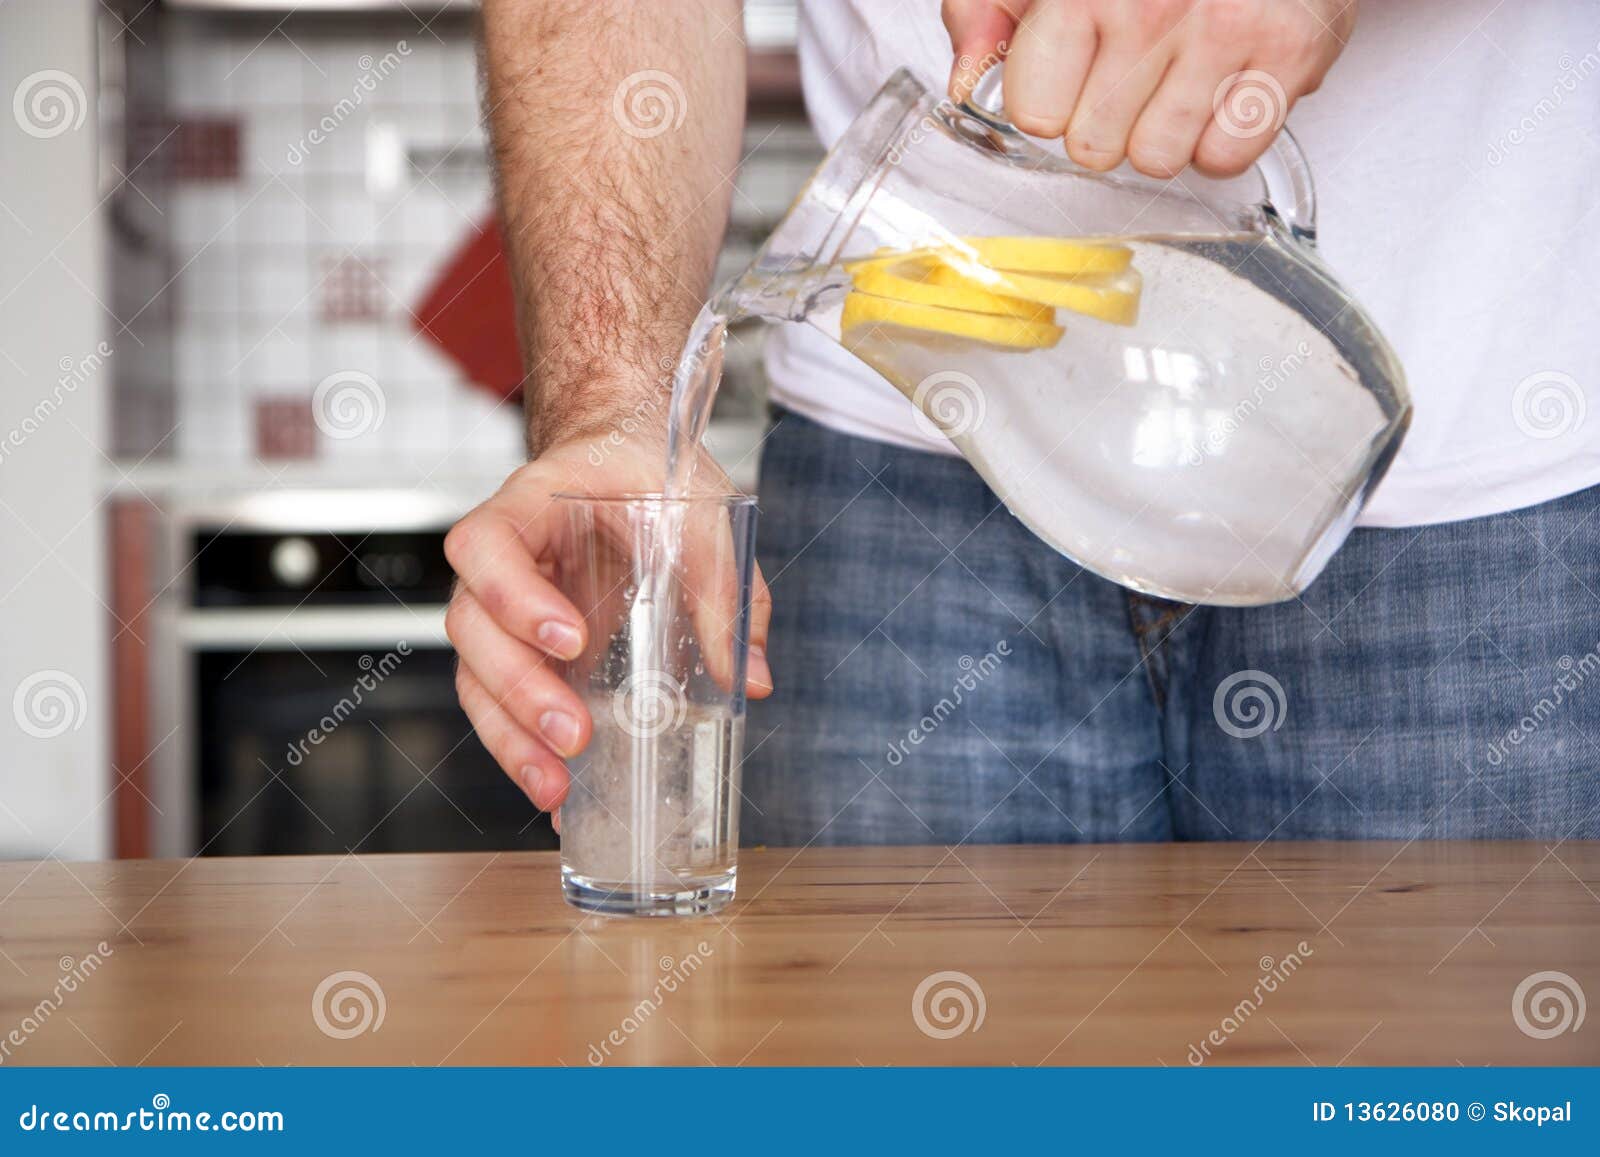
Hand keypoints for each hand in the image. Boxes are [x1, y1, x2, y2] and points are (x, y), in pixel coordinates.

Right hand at [444, 435, 772, 827]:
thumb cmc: (649, 470)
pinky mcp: (523, 647)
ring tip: (555, 788)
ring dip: (511, 736)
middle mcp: (500, 560)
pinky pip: (502, 701)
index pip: (485, 544)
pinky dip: (526, 748)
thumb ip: (725, 586)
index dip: (513, 594)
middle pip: (472, 627)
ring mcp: (503, 608)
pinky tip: (560, 793)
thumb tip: (750, 677)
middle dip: (518, 689)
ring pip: (476, 675)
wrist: (621, 454)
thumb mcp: (699, 509)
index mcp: (530, 504)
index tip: (571, 635)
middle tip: (573, 734)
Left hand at [943, 0, 1355, 176]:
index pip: (1035, 114)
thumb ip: (986, 10)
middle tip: (1133, 67)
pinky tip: (1219, 85)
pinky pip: (1225, 157)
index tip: (1072, 68)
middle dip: (1106, 120)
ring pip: (1158, 159)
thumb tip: (964, 79)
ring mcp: (1225, 27)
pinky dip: (1221, 135)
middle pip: (1095, 149)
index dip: (1049, 100)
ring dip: (1164, 130)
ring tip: (1178, 73)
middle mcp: (1152, 4)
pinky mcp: (1288, 51)